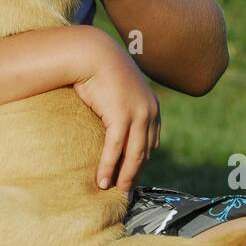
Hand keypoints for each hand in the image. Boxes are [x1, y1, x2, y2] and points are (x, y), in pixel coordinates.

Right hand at [69, 29, 160, 193]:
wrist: (92, 53)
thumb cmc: (100, 70)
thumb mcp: (118, 90)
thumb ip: (122, 106)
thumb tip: (113, 120)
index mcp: (152, 107)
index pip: (150, 142)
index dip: (141, 161)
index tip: (131, 176)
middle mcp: (150, 112)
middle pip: (145, 152)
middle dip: (135, 174)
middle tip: (126, 192)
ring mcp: (138, 114)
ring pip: (134, 154)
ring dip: (124, 176)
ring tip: (116, 192)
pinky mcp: (122, 116)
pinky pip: (115, 148)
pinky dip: (108, 166)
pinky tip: (102, 181)